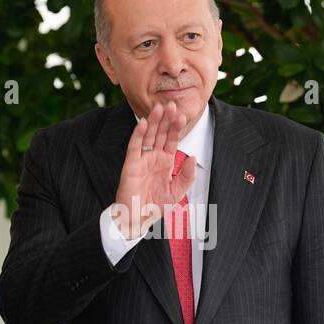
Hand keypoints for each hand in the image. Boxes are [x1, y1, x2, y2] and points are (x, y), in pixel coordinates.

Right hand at [111, 100, 196, 239]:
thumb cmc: (155, 206)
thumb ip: (187, 175)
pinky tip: (144, 123)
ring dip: (154, 121)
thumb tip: (193, 156)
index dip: (177, 127)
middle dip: (166, 119)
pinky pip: (134, 146)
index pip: (172, 140)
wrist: (138, 218)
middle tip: (172, 104)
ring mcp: (142, 159)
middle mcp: (154, 157)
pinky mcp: (131, 164)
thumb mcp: (177, 192)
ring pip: (148, 136)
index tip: (183, 114)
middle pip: (161, 133)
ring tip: (159, 107)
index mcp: (165, 162)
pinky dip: (139, 134)